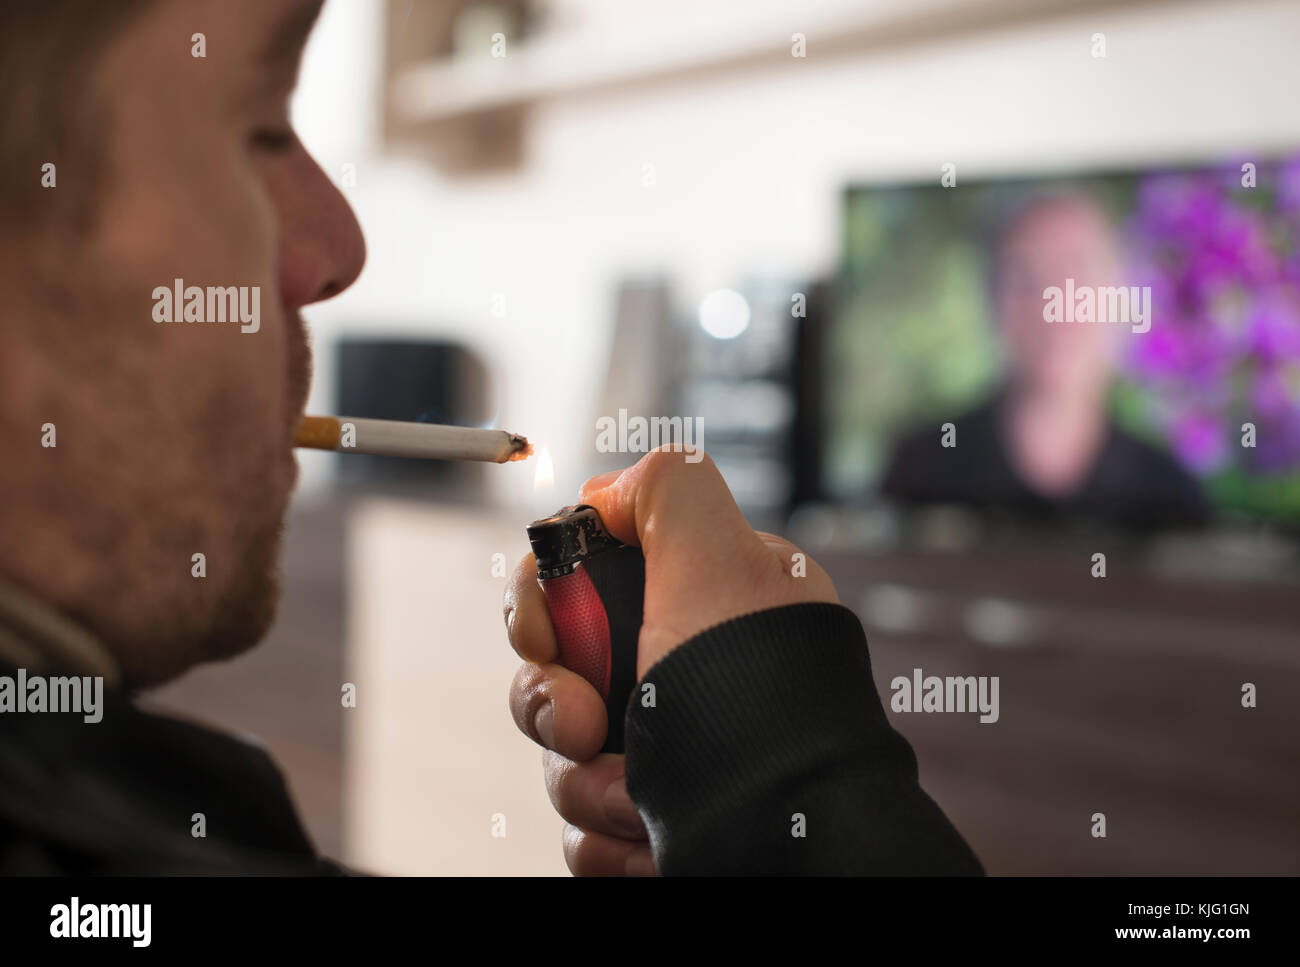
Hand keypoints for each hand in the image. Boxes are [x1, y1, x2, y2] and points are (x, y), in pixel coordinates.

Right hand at [504, 447, 838, 874]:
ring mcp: (664, 750)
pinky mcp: (654, 822)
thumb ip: (666, 488)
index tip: (541, 640)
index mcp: (692, 607)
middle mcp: (676, 674)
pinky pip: (583, 831)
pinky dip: (604, 841)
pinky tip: (645, 841)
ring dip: (584, 784)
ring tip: (639, 800)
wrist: (787, 830)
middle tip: (587, 726)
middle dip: (552, 704)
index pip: (577, 586)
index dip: (540, 608)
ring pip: (560, 757)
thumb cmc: (753, 693)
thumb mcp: (717, 554)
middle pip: (553, 672)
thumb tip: (607, 494)